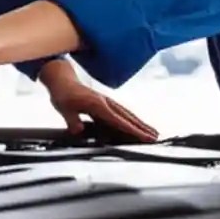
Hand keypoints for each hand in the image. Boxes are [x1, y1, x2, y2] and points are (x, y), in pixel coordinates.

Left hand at [39, 60, 157, 141]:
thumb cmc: (63, 95)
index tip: (144, 137)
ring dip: (140, 124)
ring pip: (127, 114)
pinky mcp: (106, 104)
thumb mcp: (64, 109)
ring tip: (153, 133)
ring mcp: (107, 102)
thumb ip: (72, 121)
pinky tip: (138, 126)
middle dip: (142, 128)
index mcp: (98, 105)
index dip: (132, 130)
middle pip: (128, 117)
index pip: (118, 121)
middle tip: (156, 137)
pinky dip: (132, 120)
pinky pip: (122, 113)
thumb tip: (79, 131)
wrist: (63, 81)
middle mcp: (106, 102)